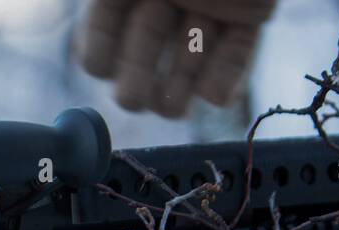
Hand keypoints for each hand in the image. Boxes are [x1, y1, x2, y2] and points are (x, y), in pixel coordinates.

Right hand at [76, 0, 276, 117]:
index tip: (100, 68)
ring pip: (190, 52)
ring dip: (179, 85)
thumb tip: (85, 48)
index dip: (100, 47)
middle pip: (146, 43)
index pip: (105, 22)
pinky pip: (239, 50)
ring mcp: (212, 4)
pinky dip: (227, 76)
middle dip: (139, 75)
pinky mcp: (254, 13)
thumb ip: (104, 1)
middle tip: (133, 102)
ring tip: (171, 110)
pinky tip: (213, 97)